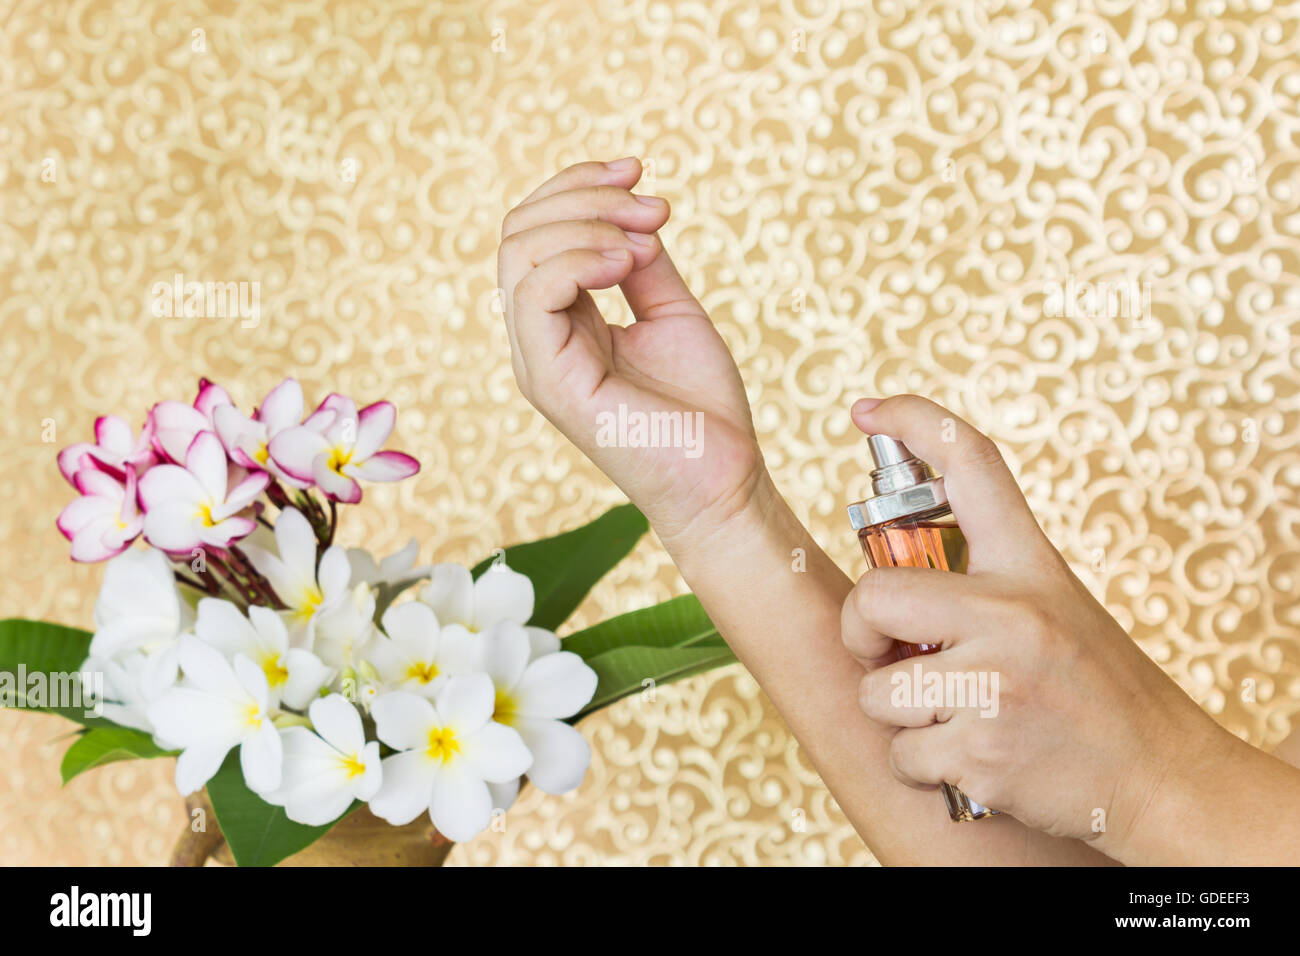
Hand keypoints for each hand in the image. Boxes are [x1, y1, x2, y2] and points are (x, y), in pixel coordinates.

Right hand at [497, 158, 765, 549]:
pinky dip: (579, 260)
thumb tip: (630, 210)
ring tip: (647, 239)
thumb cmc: (700, 407)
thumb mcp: (672, 311)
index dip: (580, 184)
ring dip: (589, 223)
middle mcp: (538, 338)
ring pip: (519, 253)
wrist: (724, 477)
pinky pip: (533, 294)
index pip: (534, 229)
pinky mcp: (550, 382)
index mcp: (560, 321)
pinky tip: (628, 264)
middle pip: (518, 230)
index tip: (641, 170)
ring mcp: (538, 360)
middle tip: (656, 207)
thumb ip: (642, 262)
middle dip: (586, 195)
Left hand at [839, 394, 1238, 852]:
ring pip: (877, 692)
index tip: (866, 408)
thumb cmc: (1093, 688)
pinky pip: (900, 755)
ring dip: (901, 716)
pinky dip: (923, 767)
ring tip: (959, 717)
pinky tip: (974, 759)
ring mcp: (995, 686)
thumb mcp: (1053, 605)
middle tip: (887, 653)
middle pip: (873, 598)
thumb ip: (981, 584)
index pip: (971, 464)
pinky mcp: (982, 753)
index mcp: (1030, 566)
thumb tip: (887, 572)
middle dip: (861, 634)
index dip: (913, 421)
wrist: (1160, 775)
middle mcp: (1012, 617)